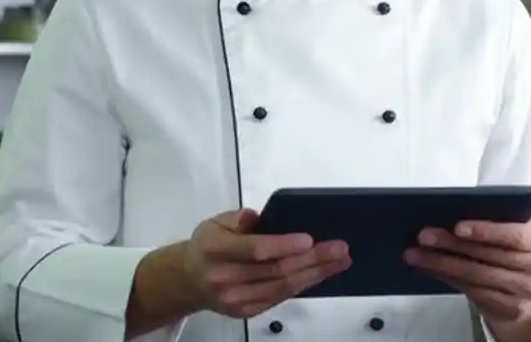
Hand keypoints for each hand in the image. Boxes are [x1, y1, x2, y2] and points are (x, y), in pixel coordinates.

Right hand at [182, 209, 350, 318]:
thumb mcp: (215, 221)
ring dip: (315, 274)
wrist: (190, 280)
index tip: (309, 239)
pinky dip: (302, 285)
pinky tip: (320, 274)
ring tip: (340, 261)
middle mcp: (224, 277)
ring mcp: (234, 299)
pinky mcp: (245, 312)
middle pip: (275, 270)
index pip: (255, 249)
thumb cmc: (208, 245)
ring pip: (282, 287)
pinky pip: (280, 297)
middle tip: (340, 249)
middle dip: (313, 259)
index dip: (284, 246)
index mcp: (214, 249)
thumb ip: (237, 218)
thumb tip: (260, 218)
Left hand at [405, 221, 530, 330]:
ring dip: (441, 263)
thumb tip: (447, 214)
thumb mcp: (513, 232)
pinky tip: (429, 268)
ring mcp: (526, 291)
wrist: (530, 291)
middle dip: (452, 244)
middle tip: (424, 236)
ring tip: (416, 254)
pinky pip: (472, 291)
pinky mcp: (510, 308)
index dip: (486, 231)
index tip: (458, 226)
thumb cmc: (514, 251)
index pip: (515, 235)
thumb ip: (494, 222)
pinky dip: (447, 277)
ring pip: (476, 275)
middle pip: (488, 255)